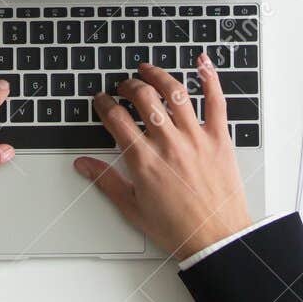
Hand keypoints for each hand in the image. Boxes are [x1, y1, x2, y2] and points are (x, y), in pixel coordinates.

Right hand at [73, 55, 251, 259]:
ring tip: (148, 70)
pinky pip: (216, 100)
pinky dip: (209, 77)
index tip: (101, 100)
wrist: (216, 239)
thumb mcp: (132, 208)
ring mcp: (196, 138)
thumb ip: (105, 181)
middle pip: (143, 98)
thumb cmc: (177, 228)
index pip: (116, 119)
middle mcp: (169, 144)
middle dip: (128, 86)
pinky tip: (201, 61)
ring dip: (158, 75)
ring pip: (175, 92)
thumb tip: (83, 164)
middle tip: (123, 85)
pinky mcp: (219, 138)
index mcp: (144, 161)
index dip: (104, 104)